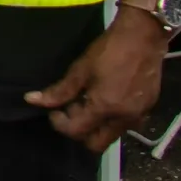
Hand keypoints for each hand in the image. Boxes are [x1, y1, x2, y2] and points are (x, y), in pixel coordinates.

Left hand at [23, 5, 170, 151]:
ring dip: (96, 126)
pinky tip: (106, 98)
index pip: (76, 132)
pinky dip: (111, 119)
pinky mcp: (149, 109)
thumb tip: (31, 100)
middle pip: (96, 144)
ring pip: (112, 136)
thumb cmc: (109, 50)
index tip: (54, 110)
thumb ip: (59, 91)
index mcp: (105, 108)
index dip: (60, 124)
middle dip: (79, 132)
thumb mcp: (80, 69)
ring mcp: (140, 115)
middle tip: (72, 108)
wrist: (144, 36)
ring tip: (89, 101)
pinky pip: (126, 125)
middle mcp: (125, 119)